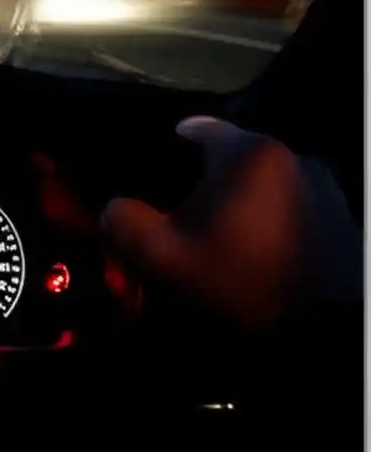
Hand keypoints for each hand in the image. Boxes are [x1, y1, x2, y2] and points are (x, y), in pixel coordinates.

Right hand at [102, 116, 358, 330]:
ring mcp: (323, 183)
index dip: (168, 146)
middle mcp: (291, 154)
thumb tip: (112, 208)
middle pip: (232, 154)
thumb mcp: (169, 259)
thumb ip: (128, 225)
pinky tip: (259, 246)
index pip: (198, 127)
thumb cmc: (243, 279)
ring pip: (263, 179)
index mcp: (249, 153)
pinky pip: (290, 200)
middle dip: (206, 178)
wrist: (325, 324)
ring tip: (223, 233)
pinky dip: (270, 214)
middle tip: (185, 212)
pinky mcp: (341, 213)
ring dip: (242, 197)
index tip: (154, 174)